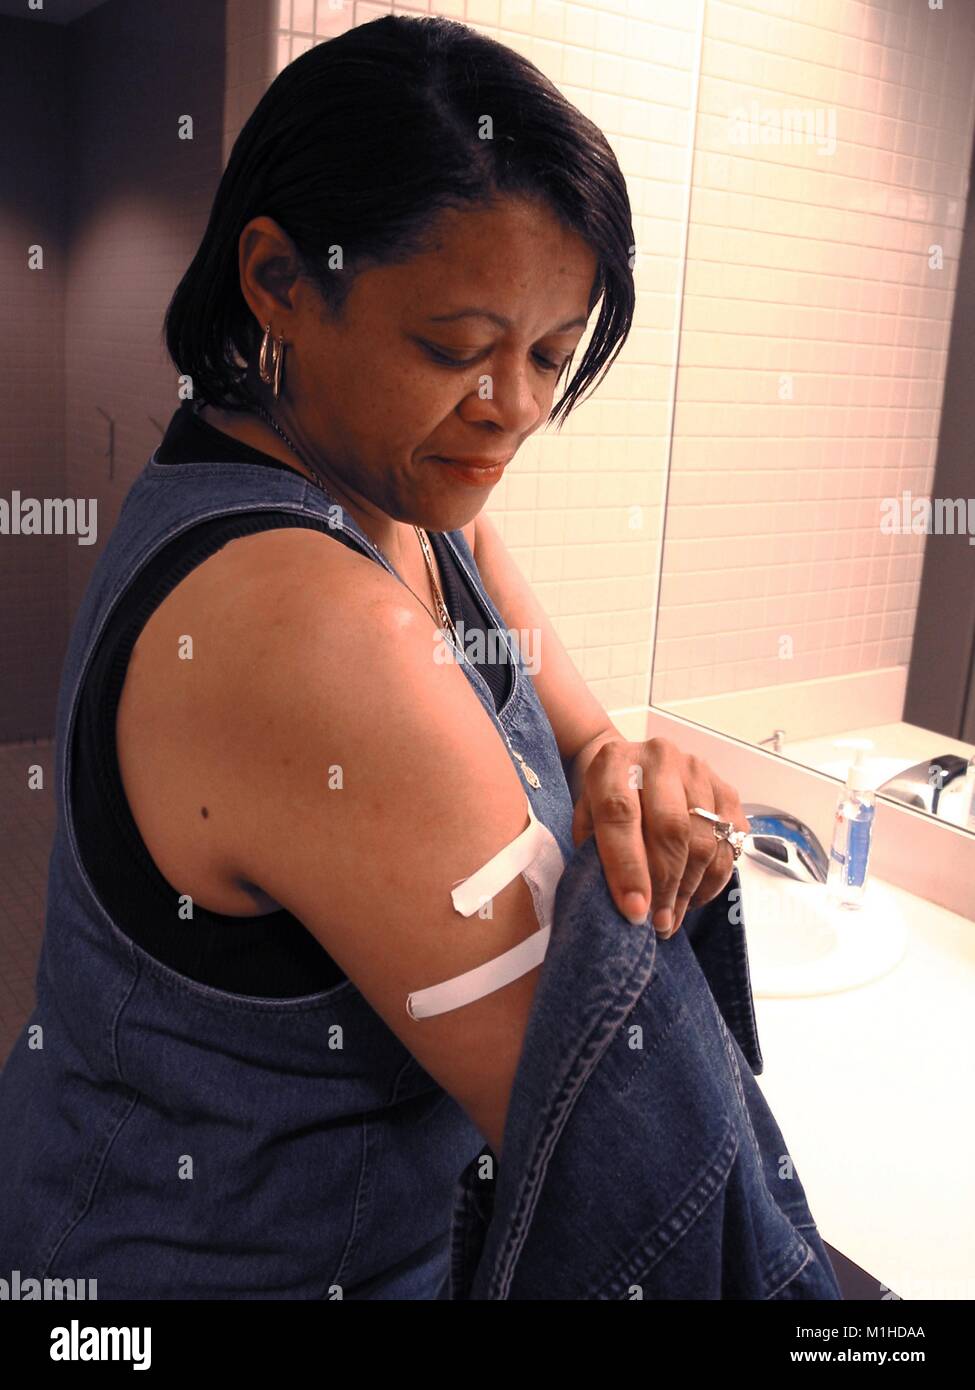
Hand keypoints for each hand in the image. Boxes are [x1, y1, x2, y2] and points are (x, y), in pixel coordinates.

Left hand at [571, 737, 749, 936]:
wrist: (632, 766)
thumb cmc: (604, 801)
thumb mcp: (586, 820)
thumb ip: (598, 855)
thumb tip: (630, 907)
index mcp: (614, 761)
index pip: (621, 814)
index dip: (628, 868)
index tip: (634, 912)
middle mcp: (660, 758)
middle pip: (673, 830)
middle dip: (666, 886)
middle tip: (658, 923)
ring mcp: (698, 771)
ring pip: (705, 841)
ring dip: (690, 889)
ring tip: (672, 916)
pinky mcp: (726, 789)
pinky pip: (730, 844)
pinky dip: (713, 880)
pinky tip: (692, 895)